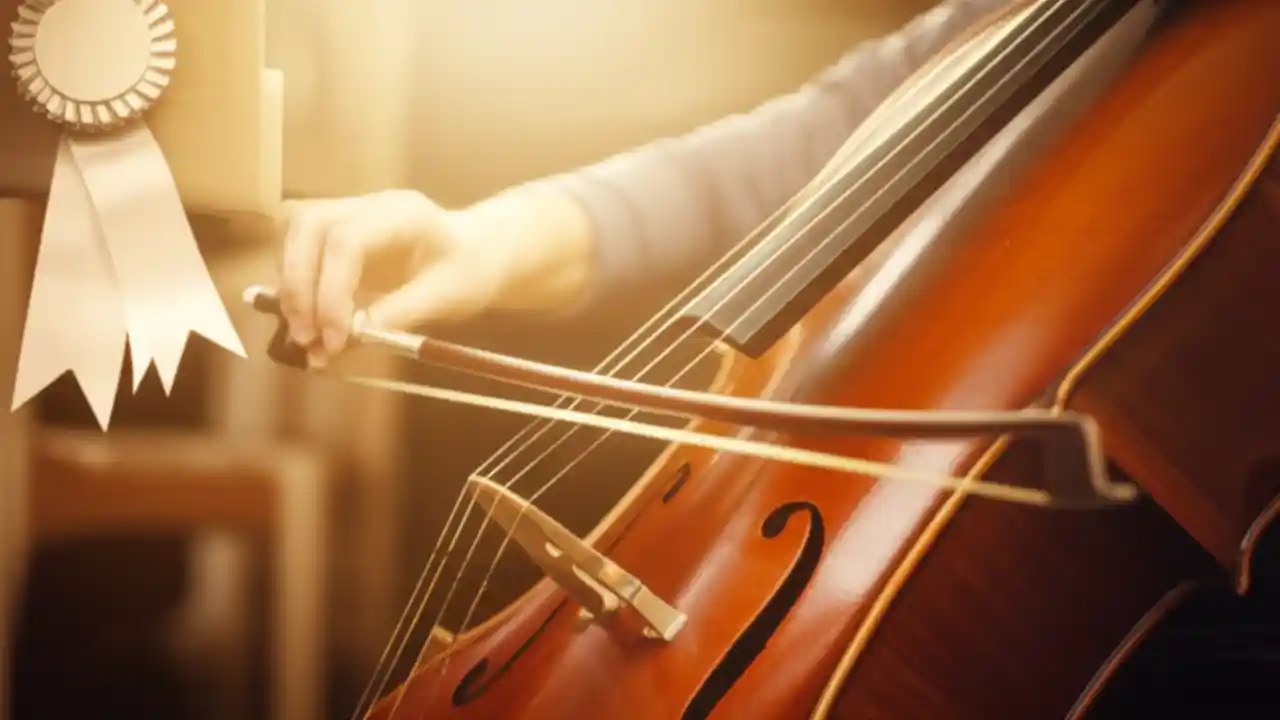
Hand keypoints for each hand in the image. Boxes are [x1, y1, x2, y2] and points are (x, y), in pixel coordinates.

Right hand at [277, 186, 593, 363]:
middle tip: (306, 338)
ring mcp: (348, 210)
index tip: (335, 339)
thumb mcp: (446, 298)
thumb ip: (399, 314)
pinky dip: (293, 280)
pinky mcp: (335, 228)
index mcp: (404, 214)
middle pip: (309, 225)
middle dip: (299, 285)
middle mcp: (369, 204)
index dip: (331, 291)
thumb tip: (349, 338)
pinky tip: (306, 317)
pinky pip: (296, 244)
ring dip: (290, 283)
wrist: (476, 254)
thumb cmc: (468, 273)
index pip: (348, 241)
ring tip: (304, 333)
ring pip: (294, 229)